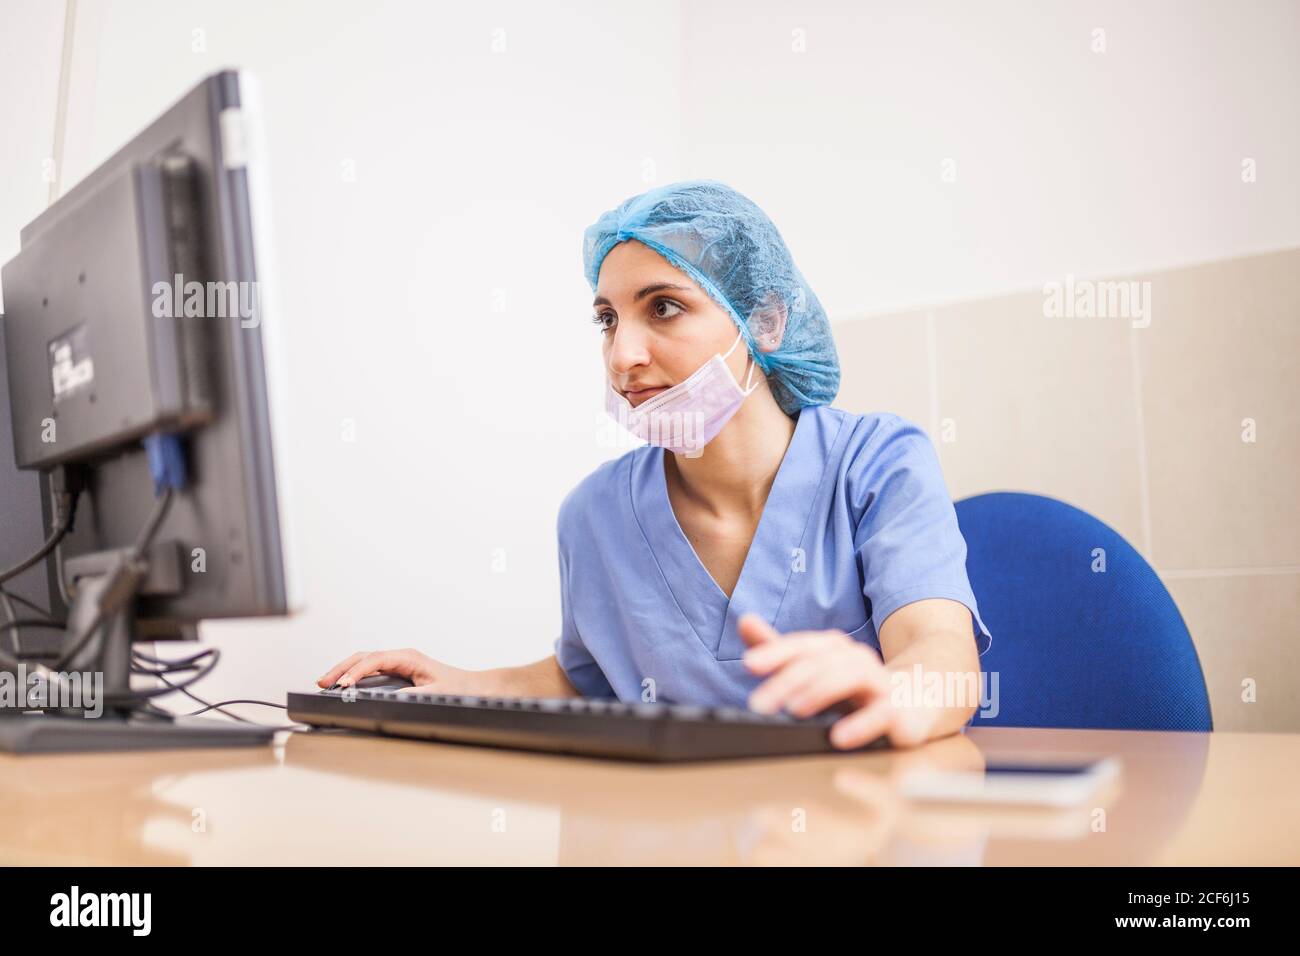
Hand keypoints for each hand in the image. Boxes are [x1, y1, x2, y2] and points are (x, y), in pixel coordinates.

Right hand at [316, 648, 489, 695]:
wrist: (475, 687)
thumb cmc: (459, 688)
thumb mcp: (436, 693)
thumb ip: (413, 695)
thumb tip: (390, 698)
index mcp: (408, 657)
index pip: (375, 660)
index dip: (356, 672)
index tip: (343, 685)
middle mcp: (401, 657)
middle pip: (363, 657)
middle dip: (341, 668)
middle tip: (321, 682)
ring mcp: (398, 663)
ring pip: (364, 662)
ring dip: (344, 671)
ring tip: (325, 683)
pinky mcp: (397, 672)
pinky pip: (370, 670)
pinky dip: (354, 676)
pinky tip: (343, 685)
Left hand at [738, 613, 938, 749]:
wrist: (922, 701)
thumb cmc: (858, 689)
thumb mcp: (817, 671)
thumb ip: (781, 651)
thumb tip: (745, 621)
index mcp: (835, 650)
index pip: (802, 645)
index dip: (775, 652)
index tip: (749, 664)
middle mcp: (857, 659)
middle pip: (820, 662)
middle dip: (787, 681)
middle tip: (759, 704)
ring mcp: (881, 683)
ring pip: (850, 676)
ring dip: (819, 692)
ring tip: (794, 710)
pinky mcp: (901, 711)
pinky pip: (882, 713)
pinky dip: (861, 725)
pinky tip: (839, 737)